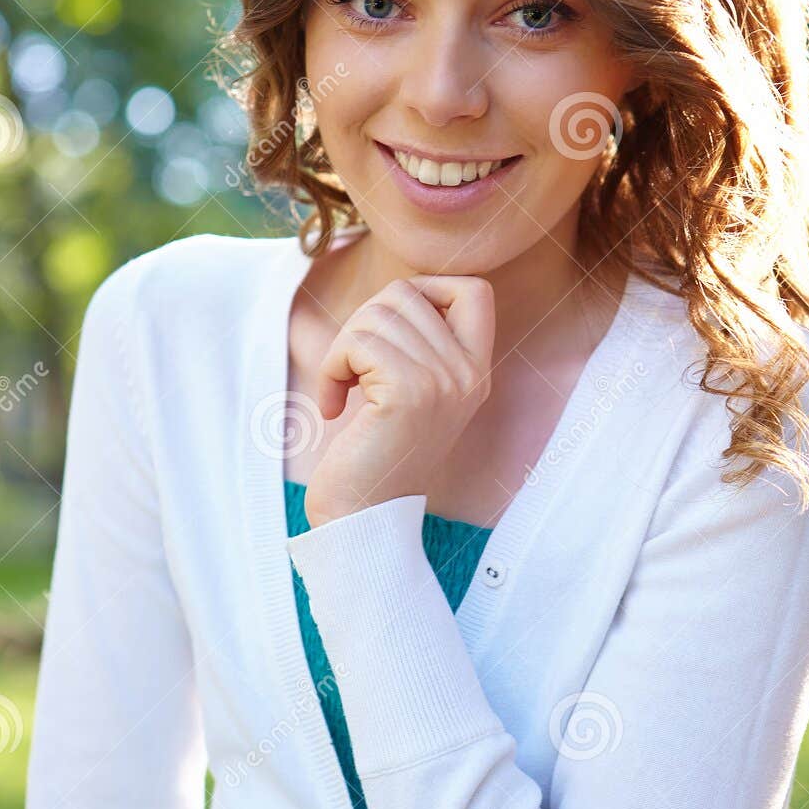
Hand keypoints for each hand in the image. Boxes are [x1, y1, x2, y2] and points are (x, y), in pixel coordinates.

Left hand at [303, 275, 494, 527]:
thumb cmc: (376, 452)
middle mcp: (469, 373)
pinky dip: (332, 369)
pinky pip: (357, 343)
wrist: (365, 518)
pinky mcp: (409, 392)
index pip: (474, 289)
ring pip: (377, 314)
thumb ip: (419, 343)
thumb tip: (396, 293)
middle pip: (406, 293)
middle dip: (364, 323)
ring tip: (343, 389)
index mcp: (476, 371)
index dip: (426, 290)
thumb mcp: (415, 391)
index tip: (392, 330)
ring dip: (343, 348)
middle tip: (353, 370)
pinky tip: (333, 406)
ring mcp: (443, 381)